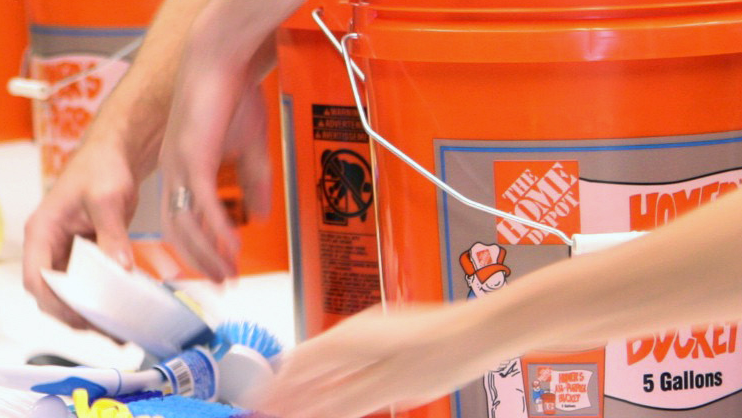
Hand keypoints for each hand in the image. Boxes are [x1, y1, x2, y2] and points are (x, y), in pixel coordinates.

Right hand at [22, 131, 144, 328]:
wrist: (116, 152)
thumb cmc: (101, 166)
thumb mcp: (107, 198)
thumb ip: (111, 234)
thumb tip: (120, 268)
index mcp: (42, 231)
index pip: (36, 277)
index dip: (55, 302)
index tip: (82, 316)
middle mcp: (48, 245)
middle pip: (50, 294)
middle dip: (73, 316)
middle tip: (105, 330)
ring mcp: (65, 252)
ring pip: (67, 294)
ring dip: (87, 314)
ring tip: (116, 329)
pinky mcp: (83, 255)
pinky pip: (86, 285)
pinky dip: (100, 301)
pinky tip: (121, 312)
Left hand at [158, 53, 270, 281]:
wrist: (223, 55)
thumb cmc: (234, 92)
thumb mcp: (249, 143)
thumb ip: (254, 180)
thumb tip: (261, 214)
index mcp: (181, 167)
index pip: (182, 221)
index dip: (199, 249)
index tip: (221, 269)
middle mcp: (174, 170)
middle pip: (178, 232)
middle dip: (202, 262)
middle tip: (224, 282)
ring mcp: (180, 166)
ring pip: (187, 225)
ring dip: (209, 253)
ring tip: (230, 272)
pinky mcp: (193, 158)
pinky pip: (202, 205)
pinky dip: (217, 230)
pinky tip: (233, 247)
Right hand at [253, 301, 492, 417]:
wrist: (480, 331)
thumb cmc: (441, 353)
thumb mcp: (390, 387)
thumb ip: (345, 400)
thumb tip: (308, 411)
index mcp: (348, 339)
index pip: (297, 364)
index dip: (277, 388)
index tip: (261, 406)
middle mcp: (354, 331)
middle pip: (309, 361)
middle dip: (289, 388)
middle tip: (273, 410)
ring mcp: (372, 332)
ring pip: (328, 361)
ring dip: (310, 385)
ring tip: (298, 407)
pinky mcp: (388, 338)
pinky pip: (347, 359)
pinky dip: (332, 379)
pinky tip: (336, 392)